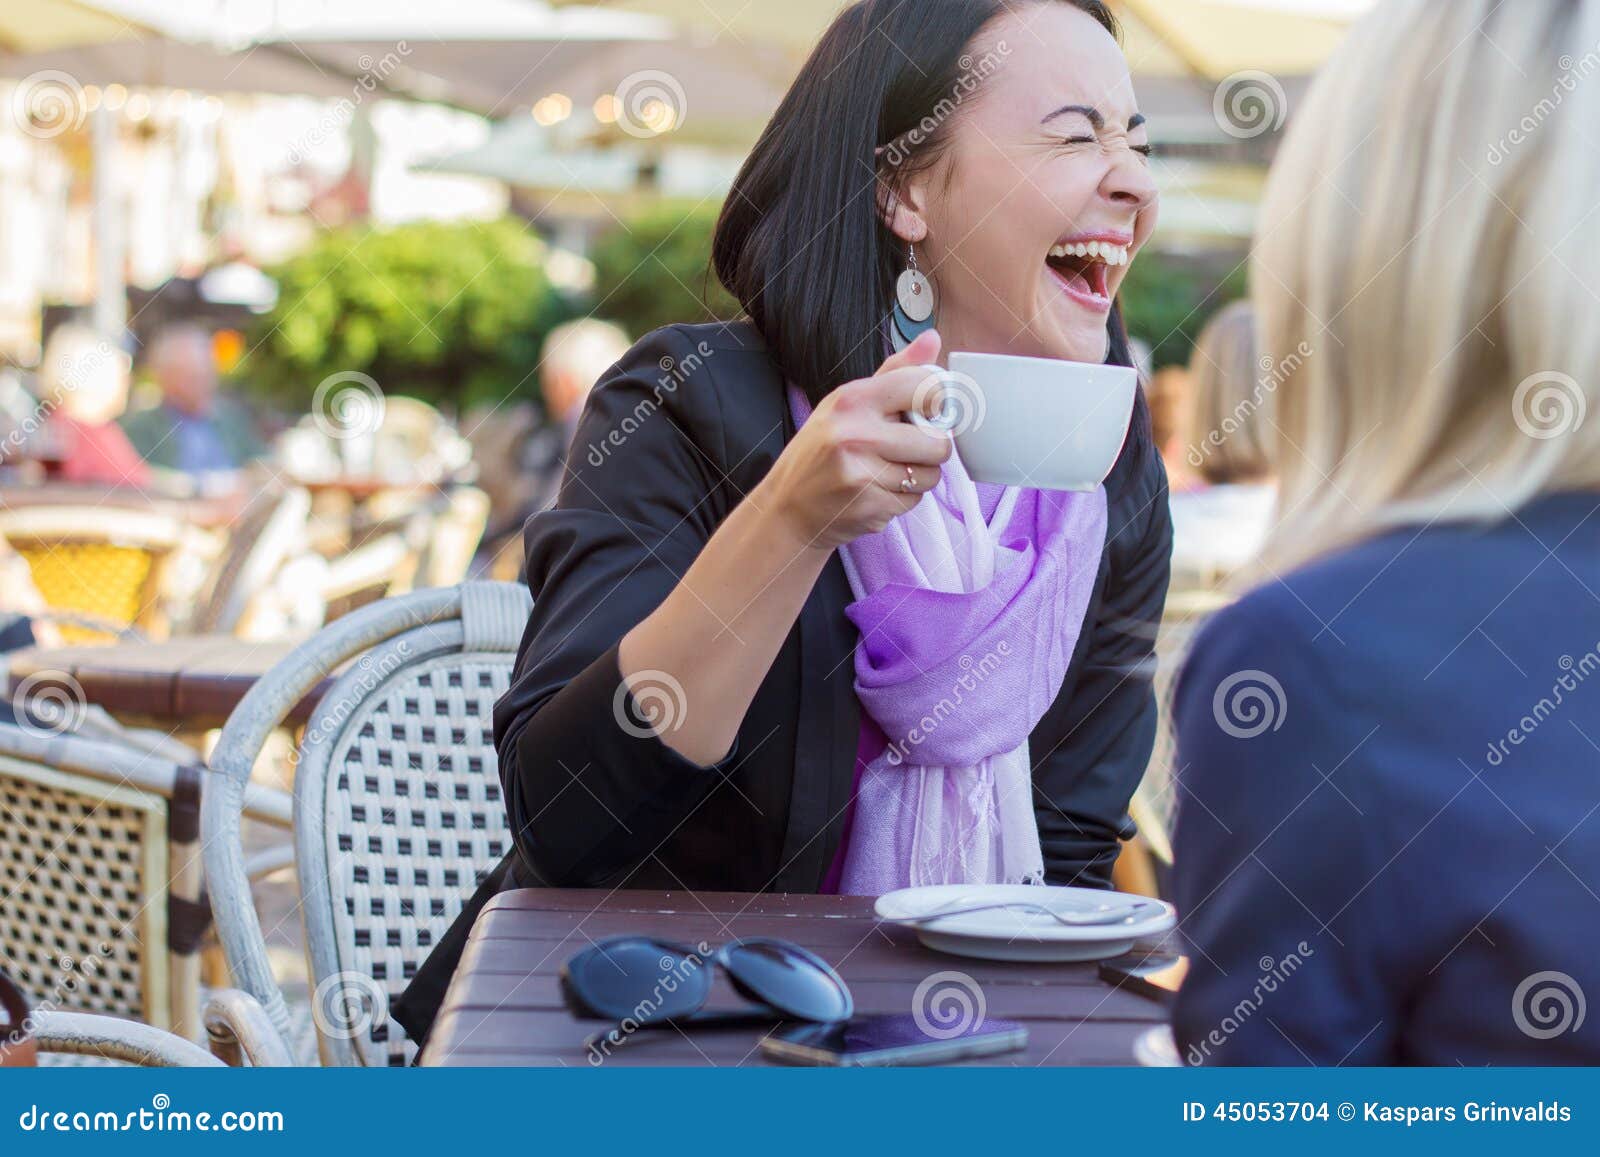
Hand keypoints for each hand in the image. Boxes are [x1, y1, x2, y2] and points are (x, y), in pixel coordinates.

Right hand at [760, 329, 952, 549]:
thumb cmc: (820, 451)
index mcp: (853, 399)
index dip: (937, 402)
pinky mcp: (869, 505)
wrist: (787, 508)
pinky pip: (915, 500)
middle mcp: (856, 433)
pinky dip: (903, 499)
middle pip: (937, 442)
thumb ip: (894, 372)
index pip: (923, 387)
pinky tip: (877, 492)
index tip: (927, 412)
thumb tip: (933, 338)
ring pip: (930, 474)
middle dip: (931, 449)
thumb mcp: (846, 403)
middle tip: (908, 449)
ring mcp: (862, 473)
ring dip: (919, 476)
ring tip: (888, 472)